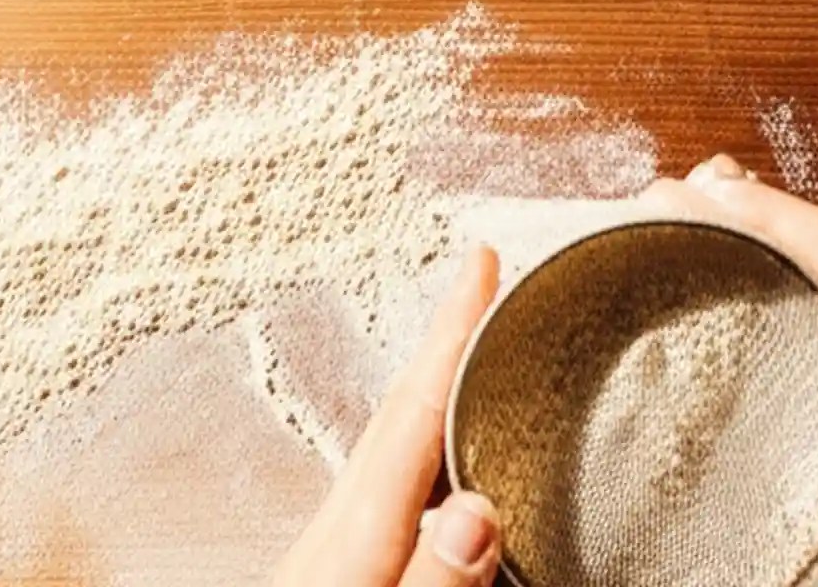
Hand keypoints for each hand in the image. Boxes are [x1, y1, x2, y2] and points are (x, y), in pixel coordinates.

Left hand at [274, 247, 503, 586]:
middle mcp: (341, 526)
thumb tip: (476, 513)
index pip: (418, 409)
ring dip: (435, 380)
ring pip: (393, 435)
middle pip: (402, 407)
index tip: (480, 262)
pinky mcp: (337, 562)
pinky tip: (438, 447)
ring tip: (475, 347)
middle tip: (483, 279)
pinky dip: (421, 431)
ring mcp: (333, 542)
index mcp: (358, 535)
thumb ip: (433, 578)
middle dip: (447, 338)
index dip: (456, 331)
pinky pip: (391, 471)